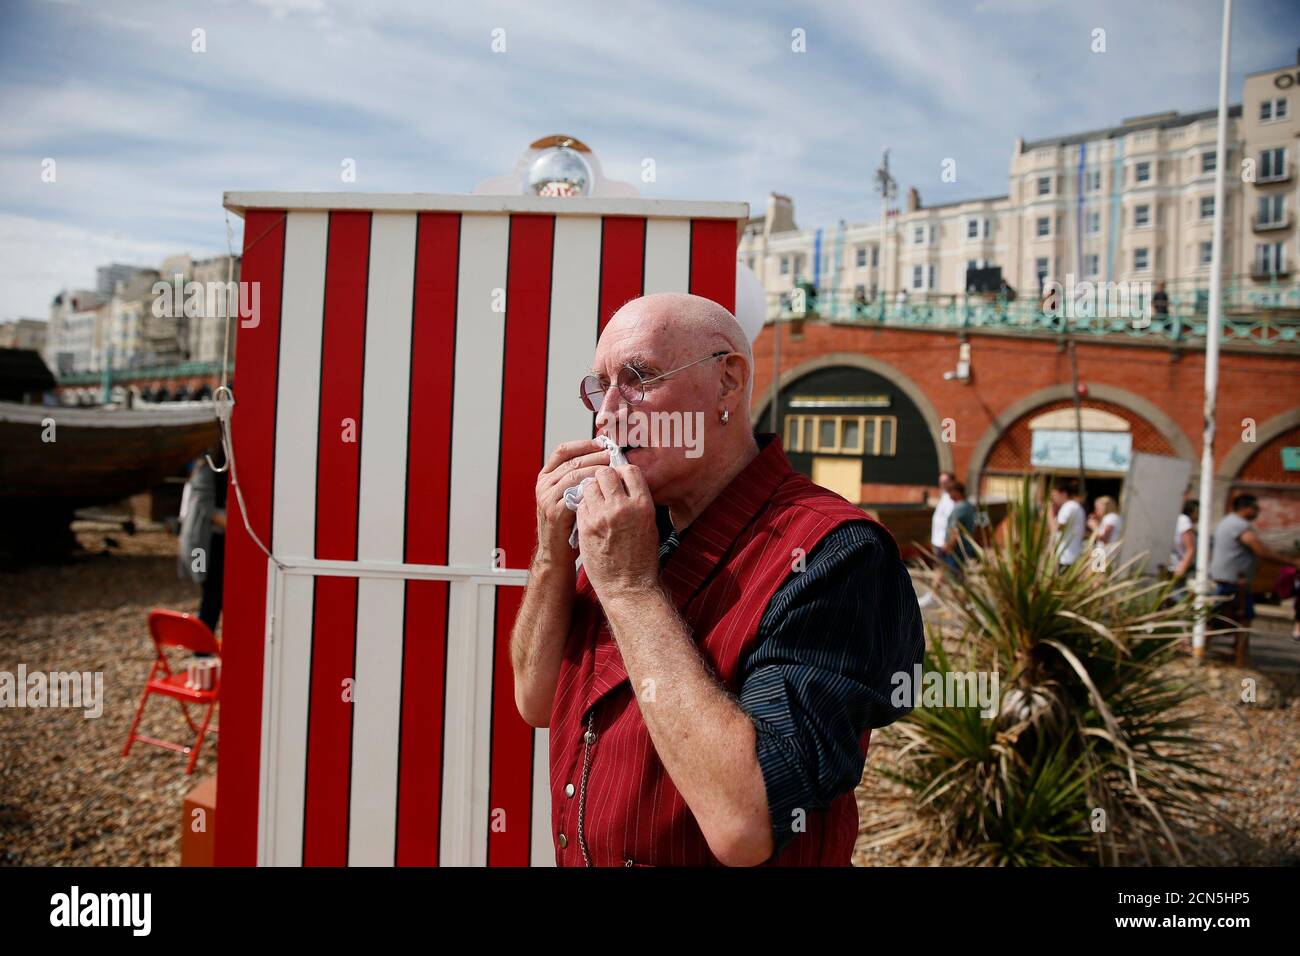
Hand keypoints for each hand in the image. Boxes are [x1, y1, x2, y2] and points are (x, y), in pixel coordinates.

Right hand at [534, 439, 613, 558]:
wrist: (555, 555)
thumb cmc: (568, 526)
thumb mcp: (569, 497)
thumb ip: (578, 480)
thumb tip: (603, 459)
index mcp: (545, 478)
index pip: (562, 450)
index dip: (583, 444)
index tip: (602, 443)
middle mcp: (543, 485)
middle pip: (571, 460)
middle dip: (595, 455)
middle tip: (613, 455)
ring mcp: (546, 499)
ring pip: (574, 474)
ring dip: (596, 469)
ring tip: (613, 469)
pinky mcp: (555, 512)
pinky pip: (575, 493)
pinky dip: (592, 488)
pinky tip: (606, 488)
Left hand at [576, 464, 660, 599]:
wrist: (628, 586)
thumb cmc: (641, 559)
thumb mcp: (649, 525)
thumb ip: (637, 501)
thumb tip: (626, 484)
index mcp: (642, 505)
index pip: (629, 470)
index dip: (621, 471)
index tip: (618, 477)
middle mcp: (622, 507)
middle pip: (605, 473)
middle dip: (603, 477)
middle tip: (604, 487)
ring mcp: (602, 516)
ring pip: (589, 486)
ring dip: (591, 490)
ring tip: (596, 502)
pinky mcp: (586, 526)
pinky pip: (580, 504)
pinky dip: (584, 506)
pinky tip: (590, 516)